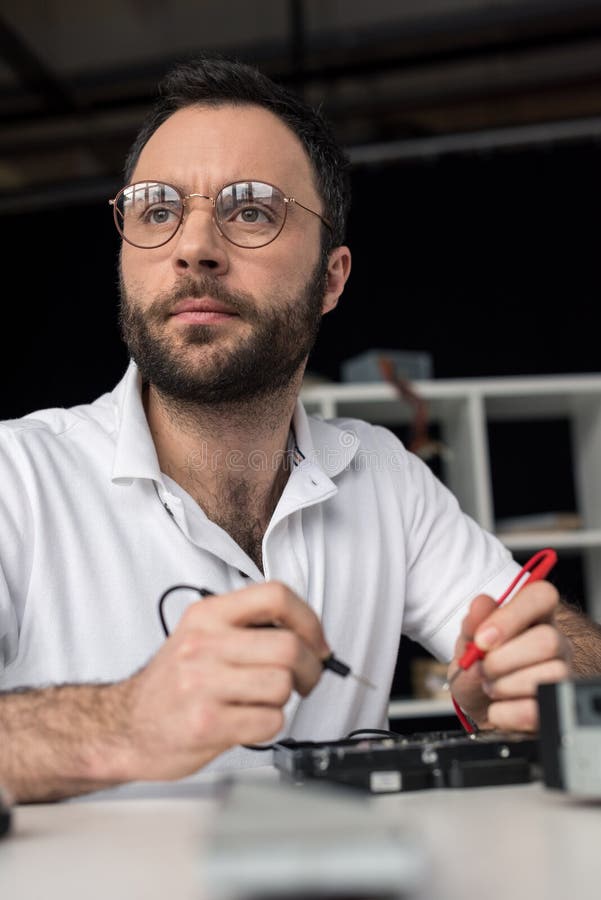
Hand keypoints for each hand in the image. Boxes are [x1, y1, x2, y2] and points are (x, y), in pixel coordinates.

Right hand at [117, 581, 328, 780]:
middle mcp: (204, 643)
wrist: (124, 725)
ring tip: (263, 700)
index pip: (276, 595)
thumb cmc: (174, 683)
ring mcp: (202, 684)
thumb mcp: (201, 635)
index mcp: (208, 614)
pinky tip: (247, 722)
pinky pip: (270, 721)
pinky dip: (269, 725)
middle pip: (289, 646)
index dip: (309, 620)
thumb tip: (309, 633)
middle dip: (311, 668)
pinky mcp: (206, 724)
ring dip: (285, 699)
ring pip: (283, 685)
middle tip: (305, 679)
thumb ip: (247, 626)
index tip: (317, 642)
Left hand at [448, 579, 571, 730]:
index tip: (482, 639)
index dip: (512, 616)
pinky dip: (507, 712)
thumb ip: (472, 624)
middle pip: (548, 640)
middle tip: (483, 668)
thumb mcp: (466, 643)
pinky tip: (498, 707)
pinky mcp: (555, 706)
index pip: (542, 596)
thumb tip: (481, 604)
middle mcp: (555, 642)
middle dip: (503, 659)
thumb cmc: (477, 667)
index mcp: (533, 616)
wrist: (477, 705)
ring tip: (489, 687)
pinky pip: (538, 709)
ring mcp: (561, 674)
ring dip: (505, 685)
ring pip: (550, 675)